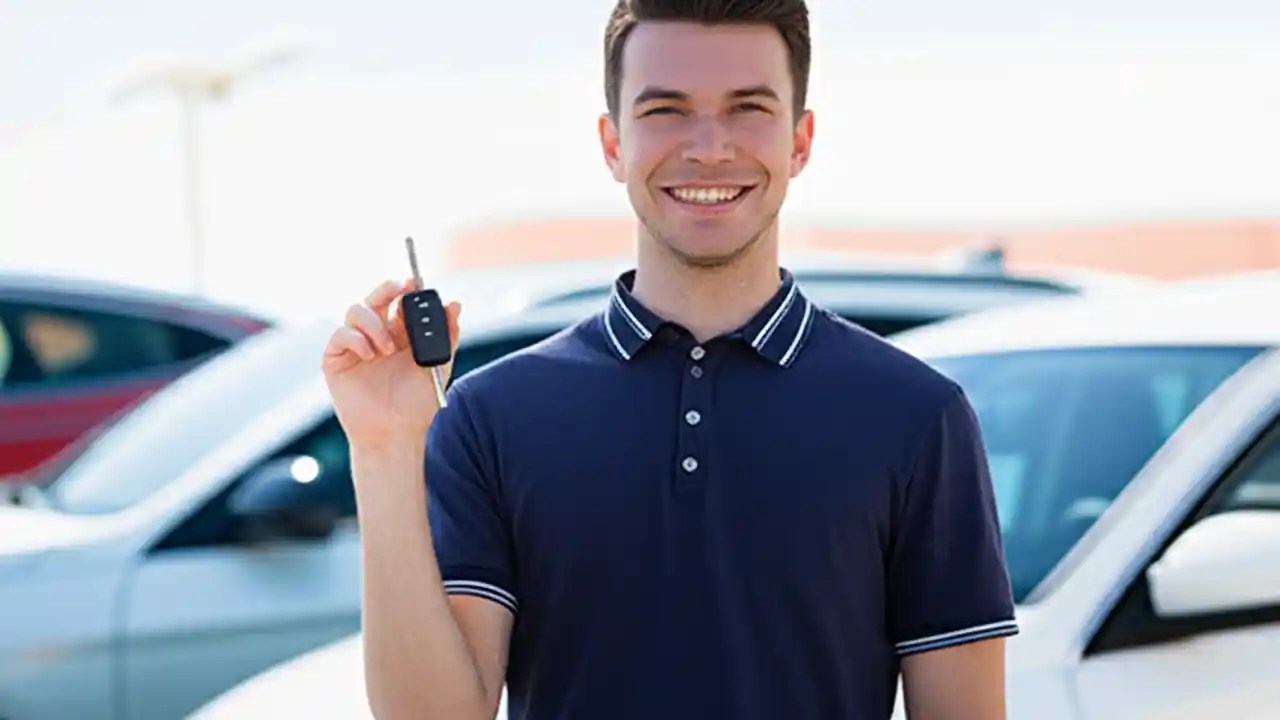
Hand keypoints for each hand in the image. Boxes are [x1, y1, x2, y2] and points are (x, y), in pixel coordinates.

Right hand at [322, 278, 461, 449]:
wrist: (397, 433)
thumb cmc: (417, 404)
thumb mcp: (438, 366)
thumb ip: (448, 335)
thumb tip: (456, 303)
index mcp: (401, 334)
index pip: (400, 301)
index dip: (407, 289)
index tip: (417, 283)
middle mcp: (377, 336)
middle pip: (375, 298)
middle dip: (387, 288)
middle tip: (401, 288)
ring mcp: (356, 346)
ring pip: (355, 311)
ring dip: (374, 323)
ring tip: (388, 349)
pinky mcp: (337, 360)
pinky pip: (340, 335)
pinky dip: (356, 339)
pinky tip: (371, 355)